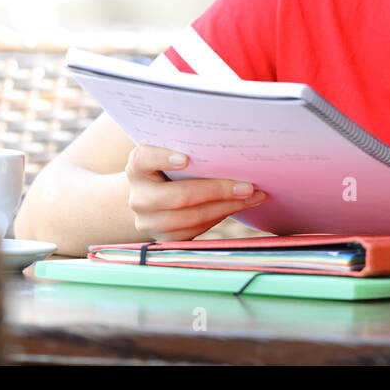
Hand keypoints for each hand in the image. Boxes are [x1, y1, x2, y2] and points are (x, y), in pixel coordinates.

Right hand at [125, 144, 267, 242]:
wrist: (151, 199)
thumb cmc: (168, 170)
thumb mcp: (169, 155)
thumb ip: (187, 150)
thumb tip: (230, 151)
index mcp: (138, 167)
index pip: (144, 159)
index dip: (163, 159)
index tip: (186, 159)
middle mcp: (138, 196)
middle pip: (179, 196)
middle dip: (218, 191)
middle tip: (247, 186)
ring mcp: (147, 221)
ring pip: (190, 218)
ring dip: (226, 208)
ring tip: (252, 197)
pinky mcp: (163, 239)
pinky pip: (194, 232)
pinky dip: (219, 218)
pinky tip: (237, 207)